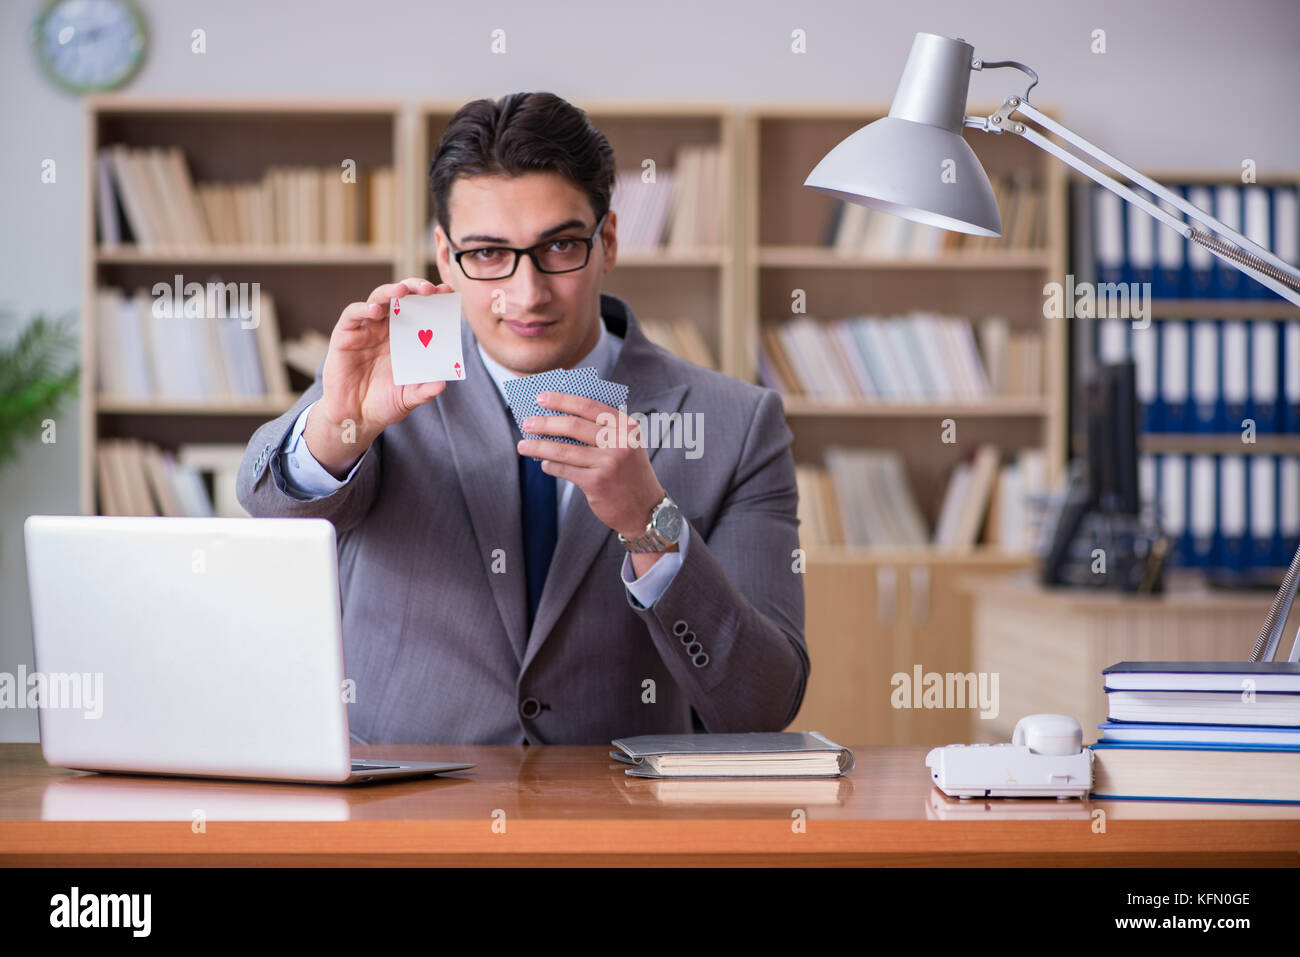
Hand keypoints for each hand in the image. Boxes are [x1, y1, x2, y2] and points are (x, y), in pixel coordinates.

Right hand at [319, 278, 452, 439]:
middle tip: (429, 289)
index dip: (433, 298)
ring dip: (390, 291)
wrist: (356, 418)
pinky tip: (376, 310)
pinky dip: (363, 308)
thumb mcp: (409, 398)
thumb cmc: (384, 403)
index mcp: (406, 337)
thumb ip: (424, 391)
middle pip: (401, 298)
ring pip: (378, 299)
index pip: (421, 310)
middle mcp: (387, 329)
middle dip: (415, 288)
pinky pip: (352, 315)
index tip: (448, 291)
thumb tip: (442, 384)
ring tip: (403, 290)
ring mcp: (366, 330)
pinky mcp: (345, 336)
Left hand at [517, 391, 664, 538]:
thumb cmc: (630, 474)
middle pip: (573, 426)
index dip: (563, 400)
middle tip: (527, 423)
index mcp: (627, 427)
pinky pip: (564, 470)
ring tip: (523, 445)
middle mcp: (620, 442)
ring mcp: (608, 463)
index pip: (590, 406)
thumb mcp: (626, 445)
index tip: (542, 398)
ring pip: (564, 449)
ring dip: (539, 446)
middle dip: (545, 423)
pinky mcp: (597, 483)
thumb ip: (603, 430)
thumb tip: (560, 419)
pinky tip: (543, 463)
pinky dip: (550, 465)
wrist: (646, 510)